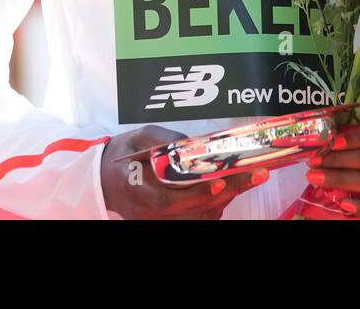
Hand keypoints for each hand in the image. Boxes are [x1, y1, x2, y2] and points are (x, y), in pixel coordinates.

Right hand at [100, 125, 267, 219]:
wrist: (104, 180)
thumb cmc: (123, 155)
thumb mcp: (140, 137)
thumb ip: (167, 140)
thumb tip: (199, 145)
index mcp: (133, 187)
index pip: (167, 199)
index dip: (195, 192)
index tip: (219, 179)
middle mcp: (146, 211)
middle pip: (192, 210)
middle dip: (227, 191)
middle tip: (255, 174)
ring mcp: (157, 221)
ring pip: (198, 217)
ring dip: (226, 198)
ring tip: (249, 178)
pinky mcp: (166, 223)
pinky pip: (197, 218)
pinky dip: (216, 204)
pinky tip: (230, 187)